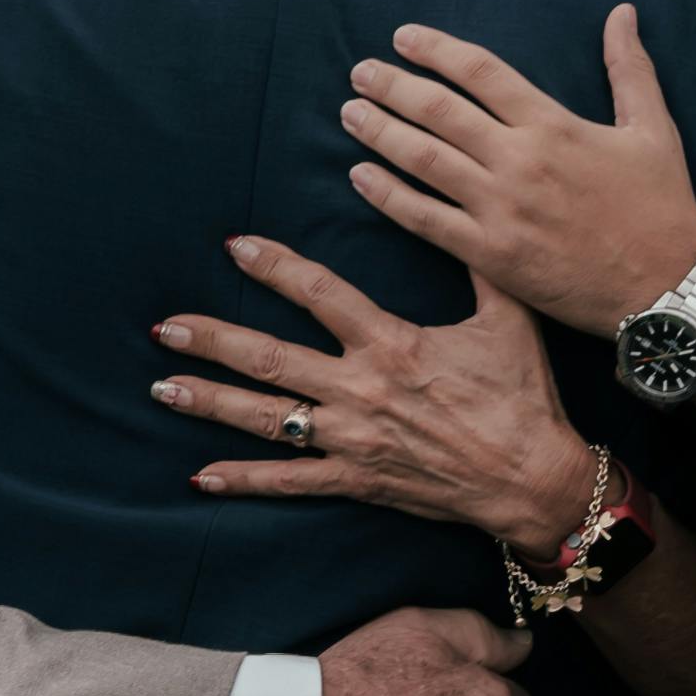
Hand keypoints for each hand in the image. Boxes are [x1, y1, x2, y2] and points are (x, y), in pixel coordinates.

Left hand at [150, 238, 602, 544]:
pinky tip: (201, 476)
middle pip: (271, 359)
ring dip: (210, 401)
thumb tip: (466, 213)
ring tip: (161, 388)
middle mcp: (360, 391)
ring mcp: (352, 440)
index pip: (320, 294)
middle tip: (166, 326)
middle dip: (214, 340)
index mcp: (392, 344)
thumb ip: (480, 265)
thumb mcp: (510, 319)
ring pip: (267, 418)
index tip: (235, 247)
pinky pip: (290, 482)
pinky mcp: (356, 480)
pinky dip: (244, 479)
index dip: (276, 267)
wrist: (533, 480)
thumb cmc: (523, 397)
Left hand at [343, 6, 695, 337]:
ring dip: (381, 133)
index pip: (482, 72)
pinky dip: (389, 196)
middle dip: (393, 86)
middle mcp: (521, 161)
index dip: (436, 50)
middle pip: (440, 111)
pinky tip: (360, 177)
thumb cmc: (663, 207)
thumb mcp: (653, 128)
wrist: (668, 288)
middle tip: (360, 72)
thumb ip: (629, 67)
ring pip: (424, 161)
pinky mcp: (492, 255)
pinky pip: (426, 221)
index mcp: (554, 125)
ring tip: (350, 113)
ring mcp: (502, 209)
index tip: (402, 37)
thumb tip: (622, 12)